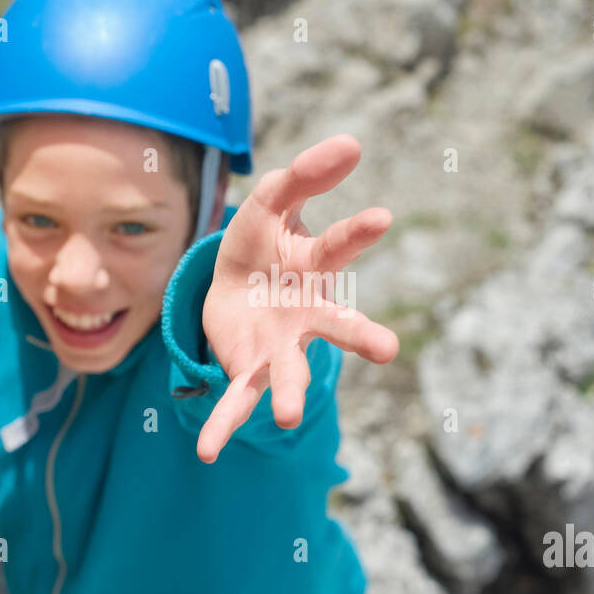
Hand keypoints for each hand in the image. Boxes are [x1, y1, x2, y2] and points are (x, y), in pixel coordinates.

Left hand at [197, 134, 398, 462]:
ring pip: (289, 371)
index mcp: (316, 269)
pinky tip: (205, 452)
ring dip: (289, 393)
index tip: (381, 216)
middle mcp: (307, 315)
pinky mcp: (246, 371)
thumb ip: (305, 175)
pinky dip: (224, 426)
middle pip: (337, 326)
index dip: (358, 232)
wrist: (229, 289)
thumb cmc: (260, 245)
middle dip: (360, 337)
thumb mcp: (272, 201)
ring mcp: (278, 347)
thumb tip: (352, 141)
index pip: (340, 247)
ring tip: (287, 416)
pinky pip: (235, 402)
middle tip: (388, 349)